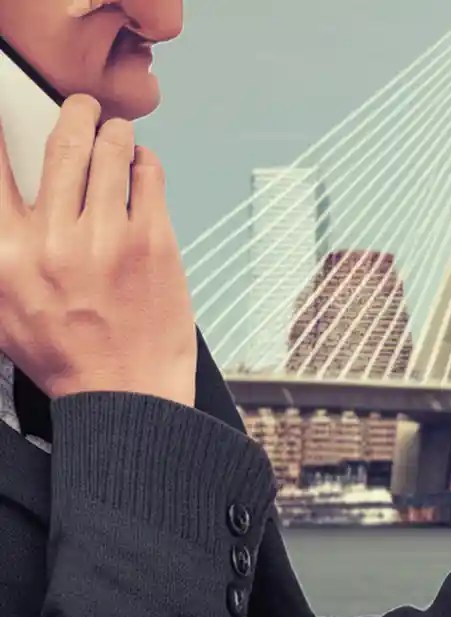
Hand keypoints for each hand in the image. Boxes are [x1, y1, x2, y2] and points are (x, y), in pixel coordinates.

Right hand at [0, 94, 194, 404]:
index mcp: (5, 256)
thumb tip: (7, 200)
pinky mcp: (154, 242)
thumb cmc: (64, 355)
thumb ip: (0, 248)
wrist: (126, 396)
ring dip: (112, 131)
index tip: (7, 104)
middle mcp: (52, 242)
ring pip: (108, 152)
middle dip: (72, 113)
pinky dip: (143, 161)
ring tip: (114, 130)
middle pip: (60, 146)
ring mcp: (107, 240)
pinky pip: (148, 177)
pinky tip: (140, 164)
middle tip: (79, 106)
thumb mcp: (1, 306)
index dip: (0, 127)